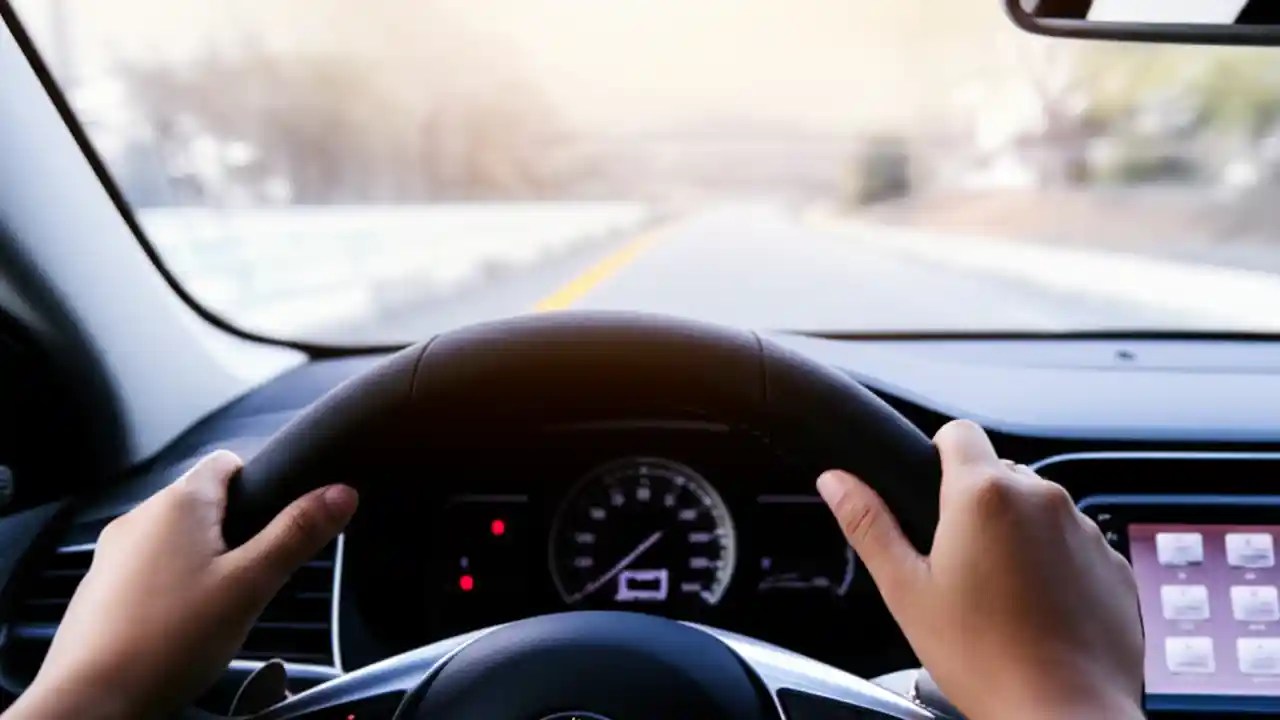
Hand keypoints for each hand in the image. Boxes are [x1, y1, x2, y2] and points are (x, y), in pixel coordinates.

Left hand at [3, 451, 357, 719]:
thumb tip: (342, 492)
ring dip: (202, 561)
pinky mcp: (100, 585)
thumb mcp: (251, 585)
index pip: (228, 461)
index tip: (273, 526)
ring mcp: (113, 551)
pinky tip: (180, 625)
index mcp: (180, 502)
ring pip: (176, 538)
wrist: (91, 701)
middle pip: (204, 503)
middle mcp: (141, 515)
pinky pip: (149, 568)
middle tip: (251, 579)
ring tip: (216, 607)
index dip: (259, 485)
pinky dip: (170, 586)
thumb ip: (297, 534)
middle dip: (235, 532)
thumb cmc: (171, 639)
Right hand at [817, 420, 1142, 719]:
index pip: (958, 432)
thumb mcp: (905, 590)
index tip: (932, 494)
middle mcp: (1041, 498)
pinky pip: (1074, 545)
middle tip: (958, 565)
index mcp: (983, 495)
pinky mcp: (1113, 562)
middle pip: (998, 474)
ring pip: (1038, 510)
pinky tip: (1037, 611)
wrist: (1063, 713)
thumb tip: (835, 481)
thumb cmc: (983, 658)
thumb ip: (868, 524)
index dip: (939, 455)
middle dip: (976, 506)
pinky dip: (1055, 566)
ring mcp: (1084, 529)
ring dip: (1017, 535)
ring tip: (999, 595)